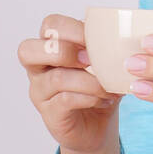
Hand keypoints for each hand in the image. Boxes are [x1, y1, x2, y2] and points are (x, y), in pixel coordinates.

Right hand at [18, 14, 124, 153]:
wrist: (98, 127)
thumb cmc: (99, 90)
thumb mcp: (106, 64)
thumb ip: (108, 49)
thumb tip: (123, 39)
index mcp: (50, 48)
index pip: (50, 26)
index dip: (72, 29)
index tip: (98, 39)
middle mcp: (38, 69)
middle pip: (28, 50)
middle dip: (65, 51)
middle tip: (92, 60)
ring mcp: (40, 92)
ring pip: (56, 78)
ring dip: (90, 81)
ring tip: (109, 87)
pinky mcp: (50, 114)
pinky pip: (65, 101)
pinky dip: (90, 98)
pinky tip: (105, 99)